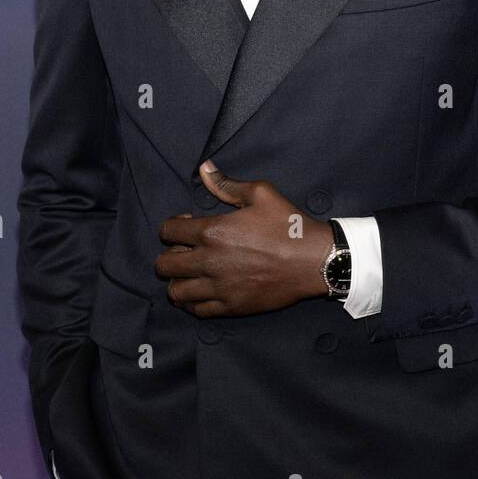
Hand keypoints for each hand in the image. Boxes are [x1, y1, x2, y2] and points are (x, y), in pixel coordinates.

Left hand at [156, 161, 332, 316]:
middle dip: (170, 254)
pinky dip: (193, 302)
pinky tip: (203, 291)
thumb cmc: (289, 225)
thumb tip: (204, 168)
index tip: (187, 225)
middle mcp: (209, 261)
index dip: (173, 226)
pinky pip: (197, 310)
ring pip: (175, 292)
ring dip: (178, 281)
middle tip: (187, 250)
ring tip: (192, 273)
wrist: (314, 261)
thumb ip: (226, 184)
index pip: (167, 231)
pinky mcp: (231, 307)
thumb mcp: (261, 194)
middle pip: (164, 265)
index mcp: (212, 232)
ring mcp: (219, 288)